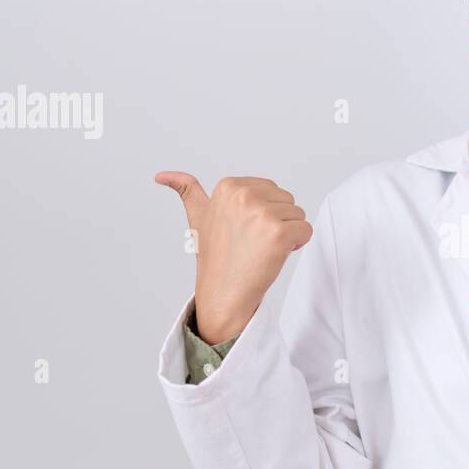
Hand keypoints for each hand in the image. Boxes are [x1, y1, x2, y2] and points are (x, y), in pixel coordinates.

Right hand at [155, 172, 311, 344]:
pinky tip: (274, 256)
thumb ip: (187, 191)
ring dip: (288, 234)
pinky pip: (306, 230)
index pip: (271, 190)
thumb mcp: (198, 217)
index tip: (243, 231)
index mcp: (228, 186)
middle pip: (287, 200)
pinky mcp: (279, 233)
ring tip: (262, 249)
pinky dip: (297, 245)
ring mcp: (262, 213)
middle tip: (253, 243)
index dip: (264, 213)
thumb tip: (161, 175)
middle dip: (277, 222)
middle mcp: (244, 195)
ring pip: (298, 215)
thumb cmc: (215, 257)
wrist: (223, 293)